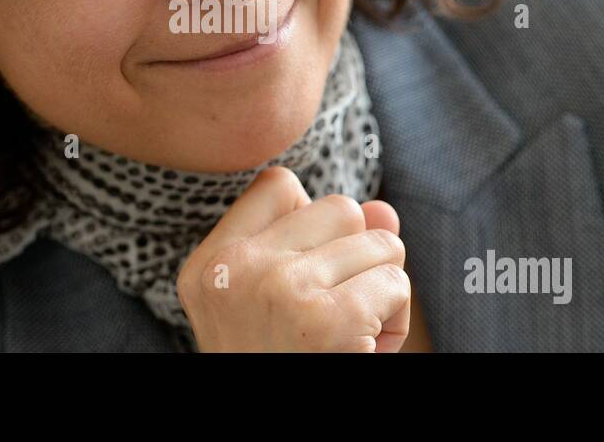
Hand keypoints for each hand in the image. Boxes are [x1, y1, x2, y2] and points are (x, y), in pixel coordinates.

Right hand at [176, 166, 409, 351]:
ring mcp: (279, 289)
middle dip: (357, 257)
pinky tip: (363, 348)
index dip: (312, 225)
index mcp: (208, 266)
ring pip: (380, 242)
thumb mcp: (282, 306)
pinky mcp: (327, 319)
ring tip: (347, 334)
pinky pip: (396, 282)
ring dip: (381, 290)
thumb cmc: (281, 363)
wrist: (262, 434)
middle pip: (341, 208)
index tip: (302, 277)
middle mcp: (234, 270)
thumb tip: (384, 210)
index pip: (278, 186)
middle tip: (330, 315)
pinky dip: (396, 318)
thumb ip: (323, 246)